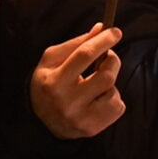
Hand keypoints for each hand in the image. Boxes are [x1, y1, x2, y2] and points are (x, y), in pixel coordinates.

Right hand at [31, 23, 125, 138]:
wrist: (39, 121)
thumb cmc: (47, 83)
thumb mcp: (51, 60)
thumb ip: (75, 44)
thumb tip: (100, 29)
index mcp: (54, 81)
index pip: (85, 55)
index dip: (103, 41)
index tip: (115, 32)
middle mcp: (67, 102)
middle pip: (105, 76)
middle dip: (112, 61)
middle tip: (107, 57)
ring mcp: (80, 118)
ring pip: (114, 93)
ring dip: (111, 83)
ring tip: (97, 83)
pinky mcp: (91, 128)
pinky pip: (117, 108)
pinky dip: (114, 98)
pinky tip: (99, 98)